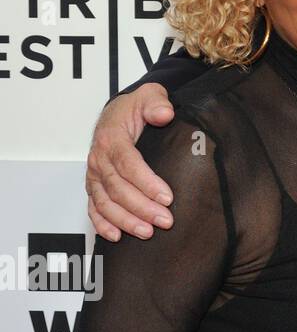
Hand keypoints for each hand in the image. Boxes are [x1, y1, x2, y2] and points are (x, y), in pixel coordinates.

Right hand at [86, 84, 175, 241]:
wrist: (120, 110)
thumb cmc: (136, 105)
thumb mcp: (150, 95)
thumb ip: (156, 103)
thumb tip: (163, 113)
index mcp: (112, 138)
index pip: (128, 164)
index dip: (147, 183)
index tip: (167, 197)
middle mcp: (99, 158)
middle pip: (117, 188)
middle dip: (141, 207)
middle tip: (165, 220)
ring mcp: (95, 174)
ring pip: (105, 202)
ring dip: (125, 220)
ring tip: (146, 232)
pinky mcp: (95, 185)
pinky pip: (94, 207)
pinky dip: (102, 223)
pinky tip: (115, 236)